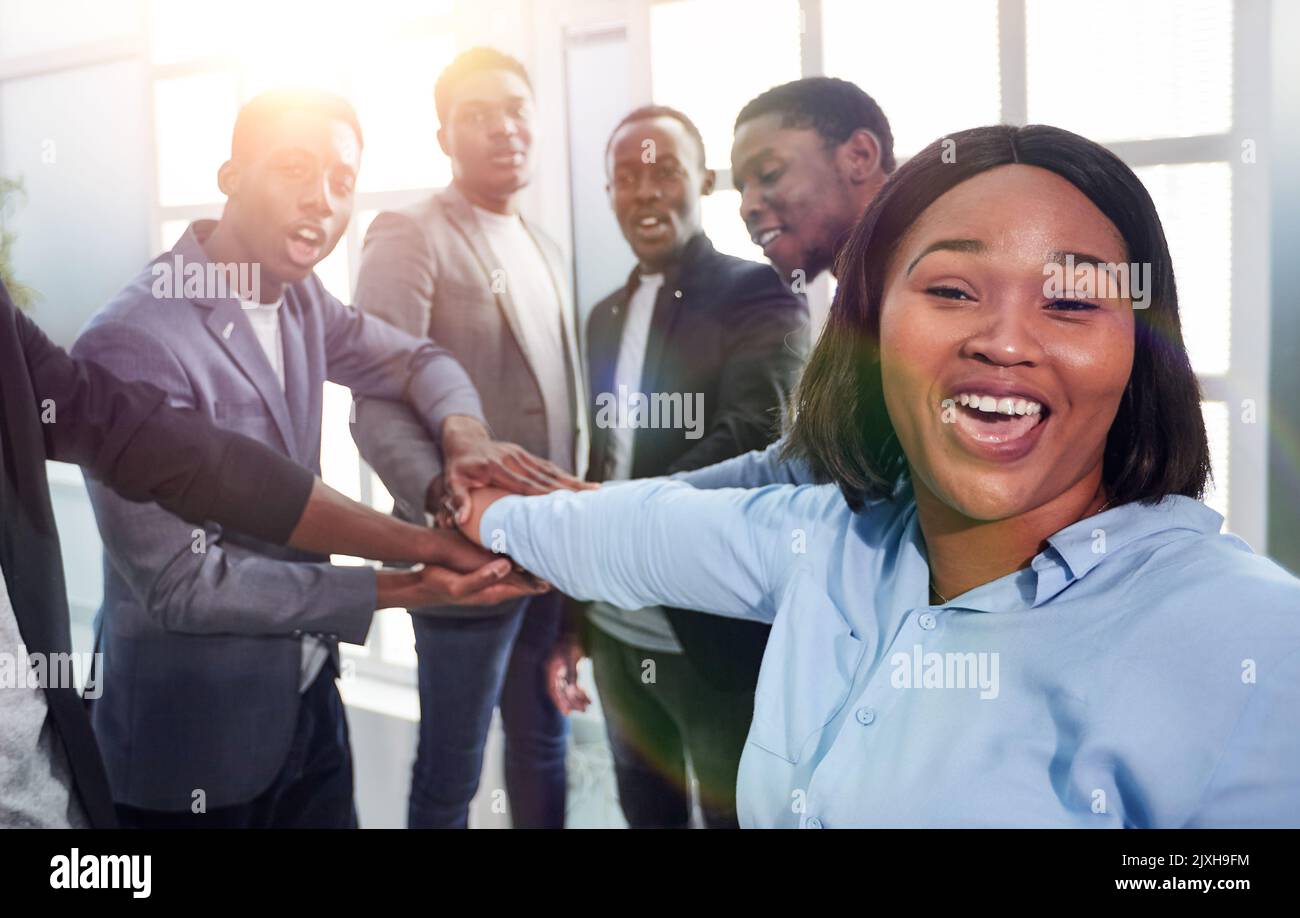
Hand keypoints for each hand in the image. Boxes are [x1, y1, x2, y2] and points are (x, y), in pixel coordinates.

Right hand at [376, 530, 548, 608]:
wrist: (420, 583)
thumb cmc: (438, 583)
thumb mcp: (458, 585)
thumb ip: (483, 578)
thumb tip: (508, 567)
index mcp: (496, 591)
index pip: (529, 587)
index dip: (545, 578)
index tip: (564, 565)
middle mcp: (499, 584)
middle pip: (530, 578)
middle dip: (545, 567)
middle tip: (566, 550)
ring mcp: (493, 574)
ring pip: (521, 567)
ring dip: (534, 557)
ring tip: (553, 542)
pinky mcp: (486, 564)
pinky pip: (509, 558)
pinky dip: (520, 551)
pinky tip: (527, 538)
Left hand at [433, 416, 594, 525]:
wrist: (463, 438)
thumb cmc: (458, 466)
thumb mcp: (452, 481)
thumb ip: (457, 499)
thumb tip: (460, 520)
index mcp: (497, 467)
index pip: (525, 483)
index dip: (545, 493)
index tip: (564, 503)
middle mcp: (513, 459)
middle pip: (545, 476)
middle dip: (569, 487)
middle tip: (592, 497)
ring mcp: (521, 455)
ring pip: (550, 470)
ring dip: (572, 480)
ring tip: (595, 490)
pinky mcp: (525, 454)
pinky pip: (546, 466)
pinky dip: (563, 475)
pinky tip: (578, 484)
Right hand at [544, 633, 590, 714]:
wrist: (576, 626)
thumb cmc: (573, 639)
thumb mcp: (572, 656)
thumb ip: (572, 674)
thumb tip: (572, 693)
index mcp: (552, 668)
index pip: (553, 689)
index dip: (560, 702)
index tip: (568, 712)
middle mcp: (555, 671)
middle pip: (562, 691)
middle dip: (572, 702)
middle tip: (584, 711)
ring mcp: (562, 669)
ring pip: (568, 688)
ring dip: (578, 698)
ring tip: (589, 706)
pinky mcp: (570, 667)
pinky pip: (573, 683)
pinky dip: (580, 690)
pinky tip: (588, 697)